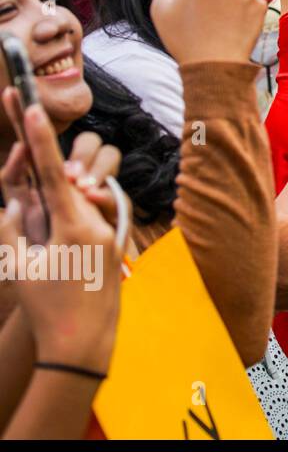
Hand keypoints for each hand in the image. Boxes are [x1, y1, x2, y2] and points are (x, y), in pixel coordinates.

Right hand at [0, 97, 121, 370]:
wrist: (83, 344)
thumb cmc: (46, 308)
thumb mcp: (19, 265)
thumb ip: (12, 226)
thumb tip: (14, 197)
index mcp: (72, 226)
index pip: (51, 172)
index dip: (40, 137)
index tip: (32, 106)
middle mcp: (96, 224)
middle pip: (63, 182)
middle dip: (40, 164)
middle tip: (23, 117)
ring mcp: (108, 233)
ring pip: (74, 202)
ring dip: (52, 203)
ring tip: (46, 226)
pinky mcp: (112, 244)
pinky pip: (86, 219)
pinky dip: (66, 218)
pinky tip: (58, 243)